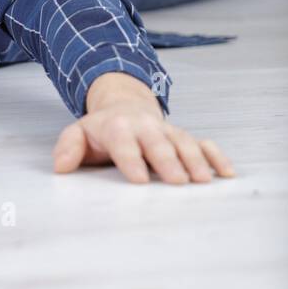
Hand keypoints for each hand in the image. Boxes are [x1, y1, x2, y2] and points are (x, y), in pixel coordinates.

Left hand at [52, 72, 234, 184]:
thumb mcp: (77, 134)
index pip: (125, 144)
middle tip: (177, 182)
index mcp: (118, 127)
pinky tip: (227, 173)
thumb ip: (67, 148)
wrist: (124, 106)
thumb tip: (60, 167)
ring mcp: (168, 131)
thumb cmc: (100, 131)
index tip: (138, 180)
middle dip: (168, 161)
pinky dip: (216, 156)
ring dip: (195, 160)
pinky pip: (203, 143)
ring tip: (204, 181)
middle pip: (158, 143)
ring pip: (184, 142)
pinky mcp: (184, 137)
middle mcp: (146, 127)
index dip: (132, 160)